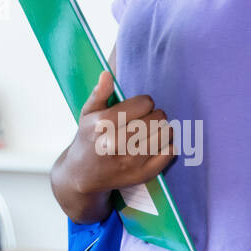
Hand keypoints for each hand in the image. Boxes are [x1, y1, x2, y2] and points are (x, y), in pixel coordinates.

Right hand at [57, 69, 176, 198]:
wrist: (81, 174)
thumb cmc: (87, 138)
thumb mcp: (87, 114)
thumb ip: (99, 93)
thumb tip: (107, 74)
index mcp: (102, 124)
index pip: (143, 104)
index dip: (145, 102)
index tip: (140, 106)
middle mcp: (116, 143)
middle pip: (156, 119)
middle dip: (156, 114)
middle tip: (149, 117)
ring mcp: (129, 162)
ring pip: (164, 135)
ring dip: (163, 128)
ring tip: (154, 129)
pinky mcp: (141, 175)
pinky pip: (168, 154)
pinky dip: (168, 146)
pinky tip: (157, 143)